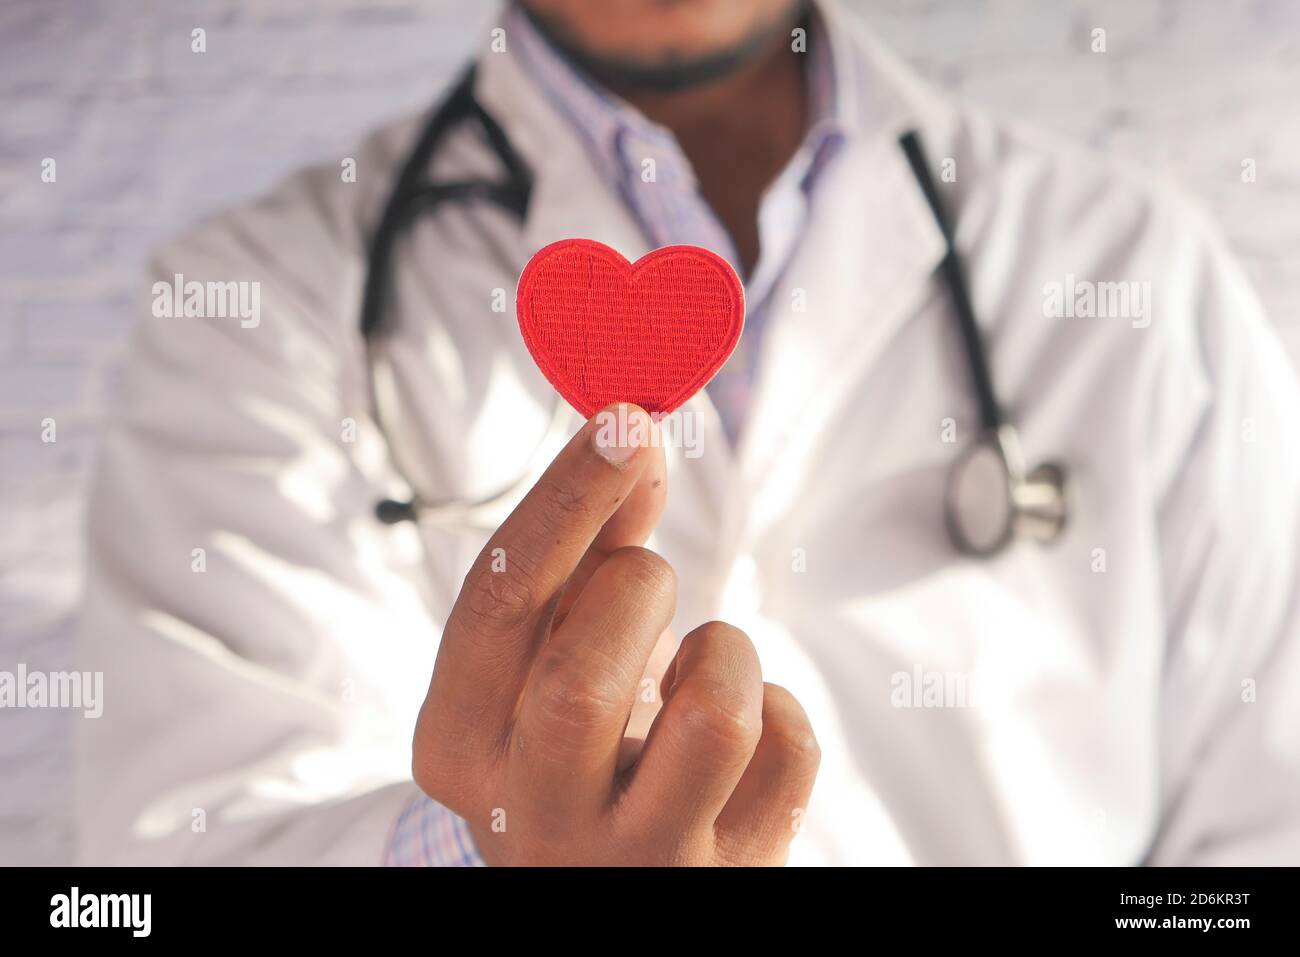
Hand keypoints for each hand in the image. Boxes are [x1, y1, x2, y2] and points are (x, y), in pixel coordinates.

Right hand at [412, 403, 819, 864]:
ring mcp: (634, 860)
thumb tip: (634, 432)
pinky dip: (777, 708)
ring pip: (713, 721)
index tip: (625, 419)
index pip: (498, 606)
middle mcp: (532, 816)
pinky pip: (786, 752)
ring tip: (700, 665)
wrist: (607, 875)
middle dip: (637, 590)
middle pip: (584, 677)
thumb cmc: (575, 744)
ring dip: (724, 653)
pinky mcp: (727, 877)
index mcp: (463, 746)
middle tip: (647, 585)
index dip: (566, 499)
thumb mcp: (551, 654)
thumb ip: (586, 547)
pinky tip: (739, 730)